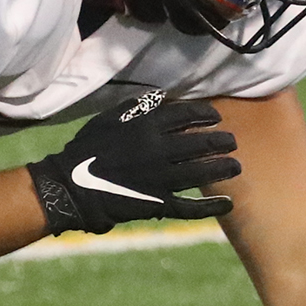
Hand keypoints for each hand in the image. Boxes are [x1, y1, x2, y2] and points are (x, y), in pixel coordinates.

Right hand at [26, 90, 239, 234]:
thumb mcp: (107, 119)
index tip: (216, 117)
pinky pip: (189, 206)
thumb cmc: (85, 150)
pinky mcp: (156, 203)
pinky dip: (210, 207)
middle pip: (201, 143)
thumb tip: (160, 98)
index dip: (206, 115)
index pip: (187, 115)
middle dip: (221, 142)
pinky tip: (228, 205)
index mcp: (146, 126)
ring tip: (236, 167)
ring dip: (222, 169)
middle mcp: (158, 150)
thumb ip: (134, 107)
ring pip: (201, 172)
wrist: (70, 187)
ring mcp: (159, 178)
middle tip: (232, 142)